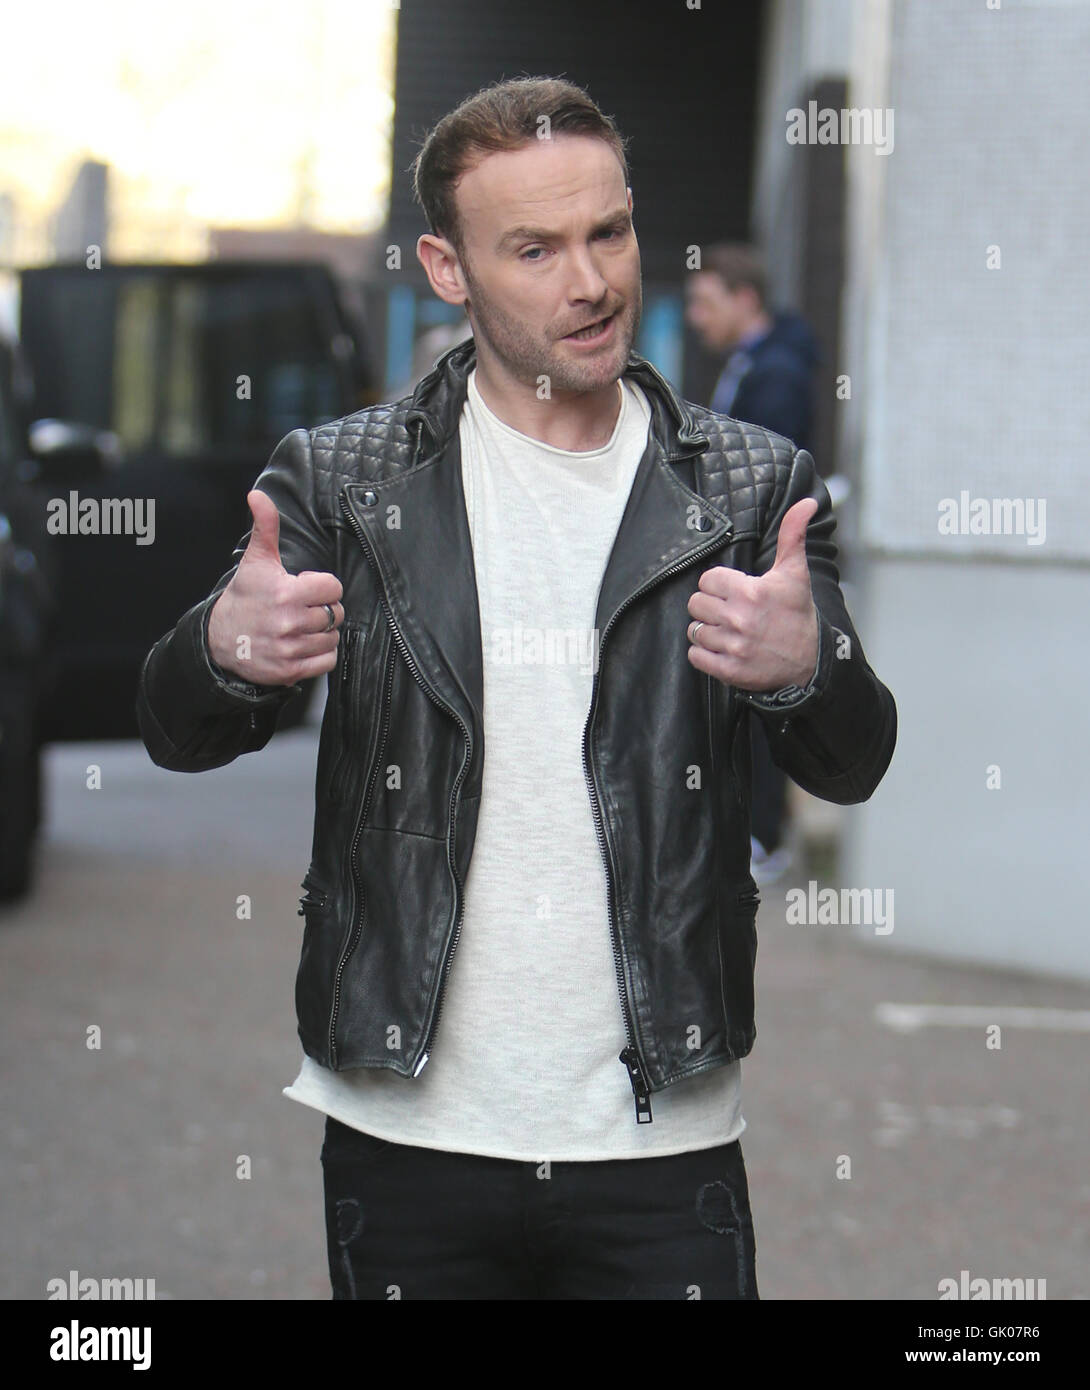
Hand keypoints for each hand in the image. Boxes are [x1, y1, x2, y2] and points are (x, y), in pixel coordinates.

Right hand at [207, 489, 343, 685]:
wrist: (220, 640)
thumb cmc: (244, 598)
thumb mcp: (256, 560)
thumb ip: (265, 526)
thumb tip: (258, 495)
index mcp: (285, 593)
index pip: (333, 588)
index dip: (322, 586)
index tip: (304, 588)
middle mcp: (289, 622)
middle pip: (336, 613)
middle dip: (323, 609)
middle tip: (303, 609)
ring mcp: (290, 649)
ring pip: (333, 637)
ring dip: (323, 632)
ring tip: (302, 627)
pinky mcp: (291, 671)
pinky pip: (328, 661)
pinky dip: (322, 655)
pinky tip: (304, 644)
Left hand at [686, 497, 818, 691]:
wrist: (810, 661)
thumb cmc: (798, 614)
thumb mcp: (795, 573)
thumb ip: (792, 535)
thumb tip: (805, 503)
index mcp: (750, 592)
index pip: (706, 580)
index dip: (718, 584)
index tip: (733, 591)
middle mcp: (739, 619)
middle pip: (696, 604)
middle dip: (710, 606)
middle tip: (729, 611)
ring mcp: (733, 646)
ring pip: (694, 630)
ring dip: (707, 630)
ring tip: (727, 630)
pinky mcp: (729, 670)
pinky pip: (695, 656)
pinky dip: (703, 653)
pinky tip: (722, 647)